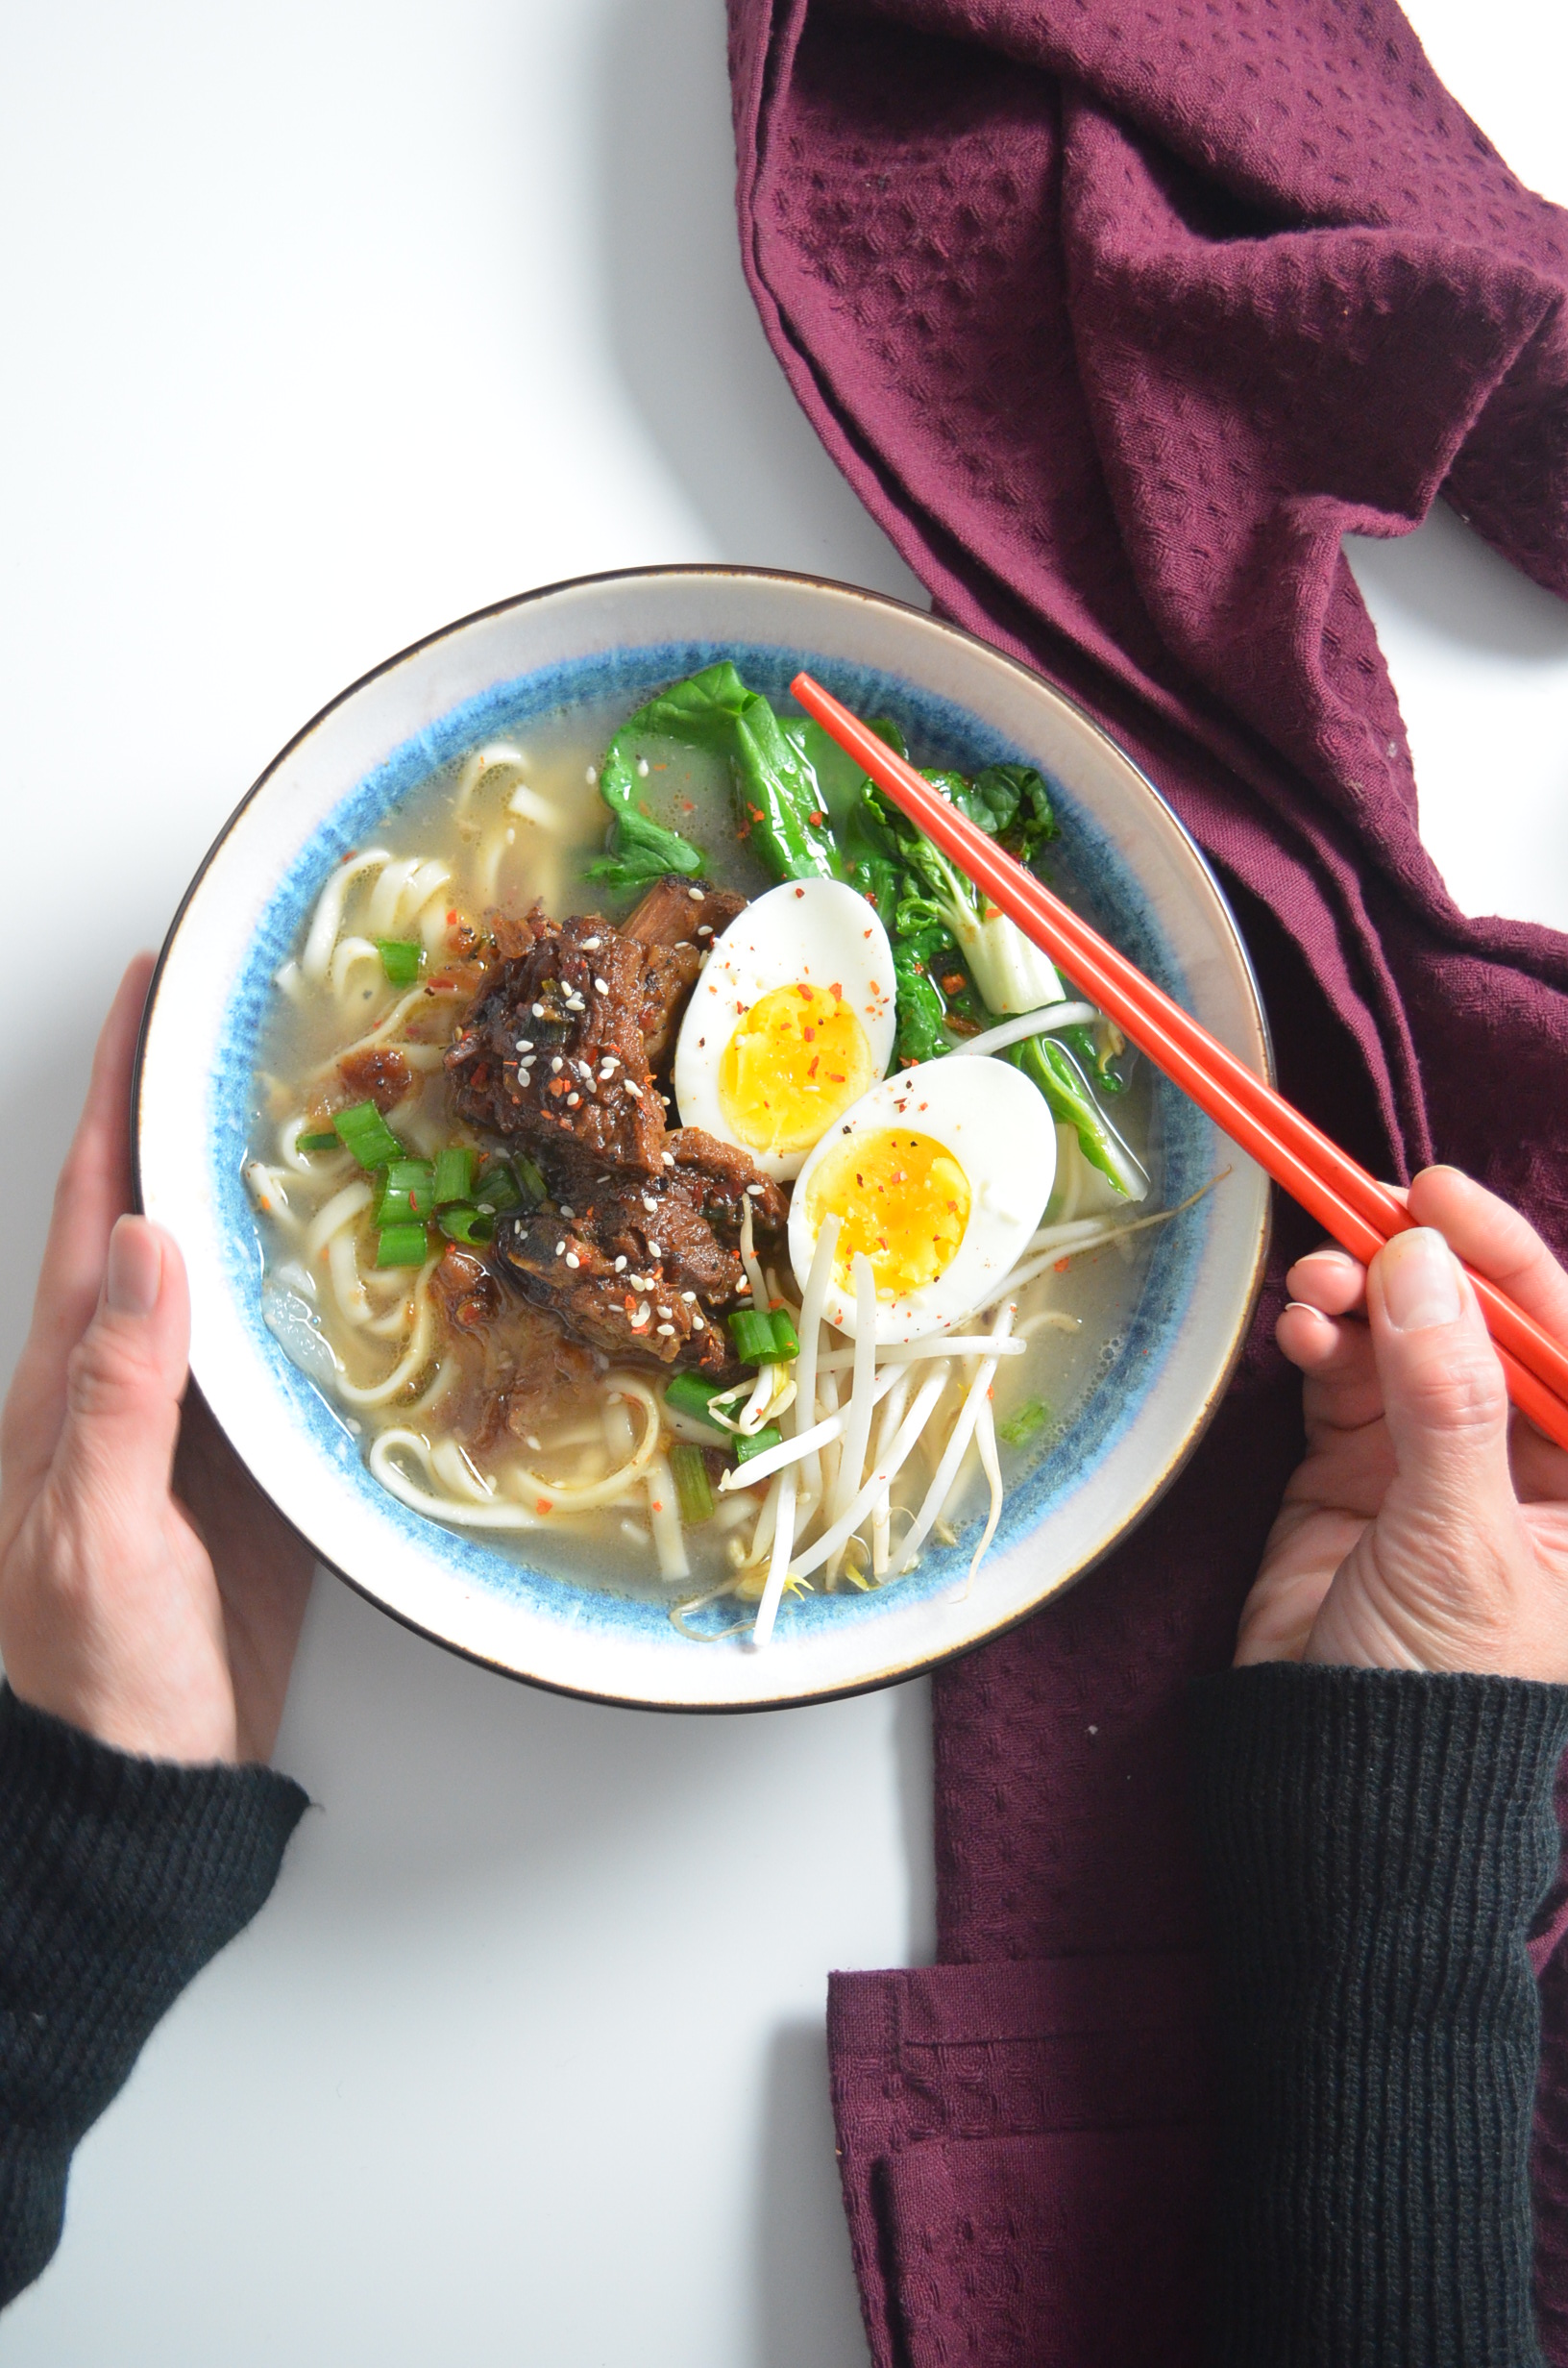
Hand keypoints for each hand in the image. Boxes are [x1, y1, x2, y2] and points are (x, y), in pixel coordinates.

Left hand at [0, 958, 314, 1761]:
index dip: (119, 1090)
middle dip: (205, 1110)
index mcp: (73, 1371)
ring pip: (247, 1277)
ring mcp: (203, 1426)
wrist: (137, 1788)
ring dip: (286, 1195)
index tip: (151, 989)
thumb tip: (156, 1237)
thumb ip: (120, 1391)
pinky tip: (393, 1268)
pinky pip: (303, 1365)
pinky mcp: (262, 1478)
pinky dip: (343, 1302)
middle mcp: (137, 1378)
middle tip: (274, 1028)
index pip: (100, 1197)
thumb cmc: (86, 1671)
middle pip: (174, 1211)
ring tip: (354, 1113)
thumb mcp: (92, 1528)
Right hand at [1235, 1166, 1567, 1678]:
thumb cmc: (1444, 1685)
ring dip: (1357, 1297)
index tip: (1438, 1194)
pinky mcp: (1355, 1466)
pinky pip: (1343, 1372)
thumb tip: (1421, 1261)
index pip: (1564, 1336)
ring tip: (1312, 1290)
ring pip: (1403, 1334)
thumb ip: (1445, 1397)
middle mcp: (1524, 1456)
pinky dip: (1319, 1342)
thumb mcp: (1461, 1541)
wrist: (1338, 1778)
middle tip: (1356, 1221)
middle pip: (1479, 1321)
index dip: (1506, 1257)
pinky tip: (1299, 1335)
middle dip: (1419, 1268)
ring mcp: (1436, 1456)